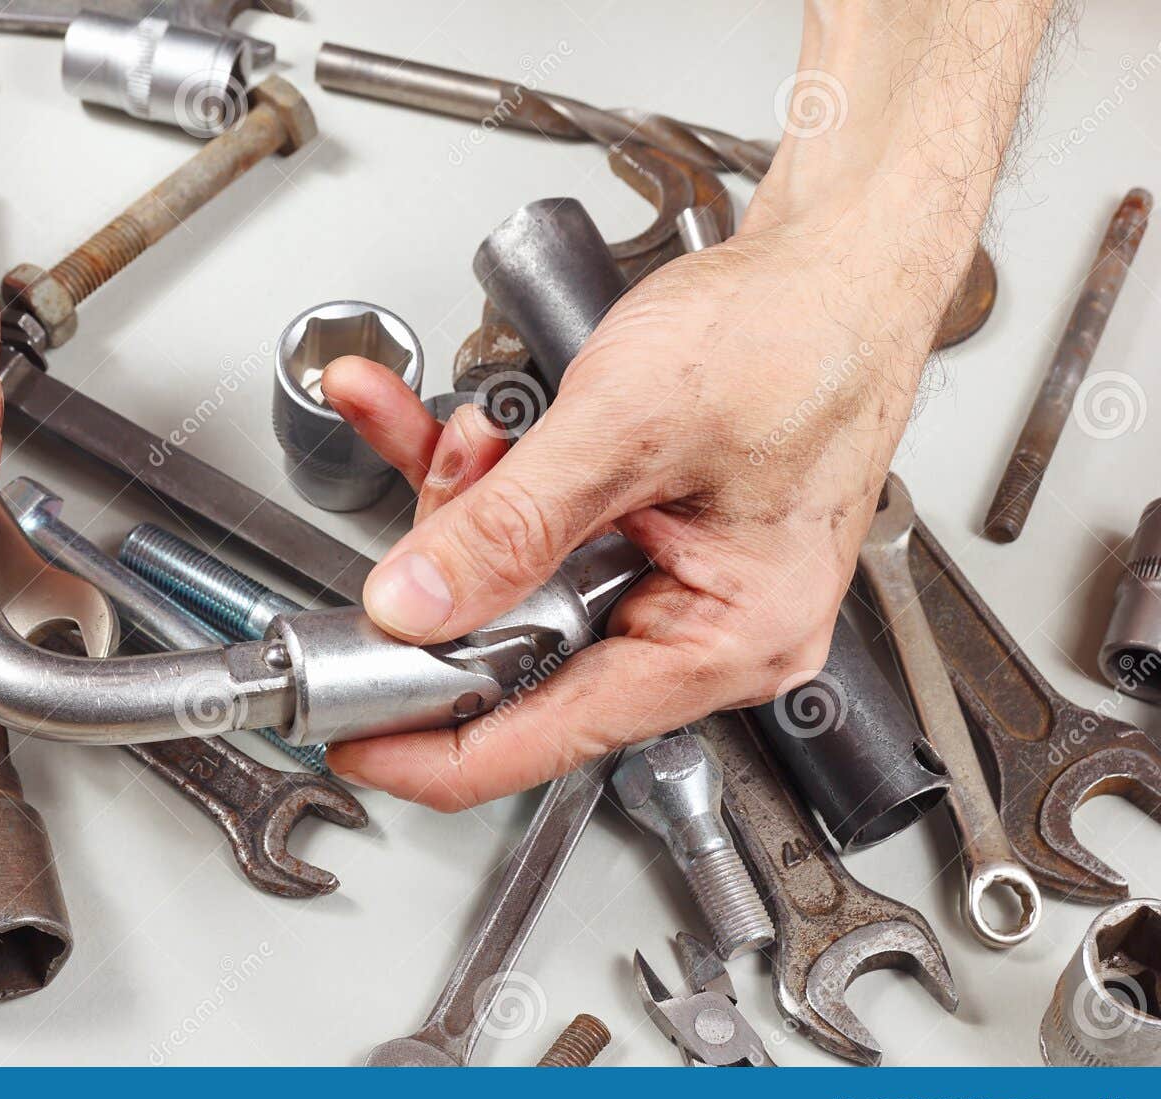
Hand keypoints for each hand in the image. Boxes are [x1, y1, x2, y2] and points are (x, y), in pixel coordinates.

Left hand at [320, 218, 939, 809]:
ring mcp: (666, 579)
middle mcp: (697, 627)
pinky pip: (535, 523)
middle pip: (517, 652)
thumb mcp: (627, 429)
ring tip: (464, 430)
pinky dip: (479, 473)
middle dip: (445, 577)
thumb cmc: (795, 333)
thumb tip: (413, 608)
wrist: (836, 259)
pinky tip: (426, 422)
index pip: (548, 737)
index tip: (351, 740)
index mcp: (722, 640)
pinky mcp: (638, 530)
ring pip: (513, 580)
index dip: (432, 750)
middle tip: (405, 529)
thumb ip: (509, 526)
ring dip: (462, 505)